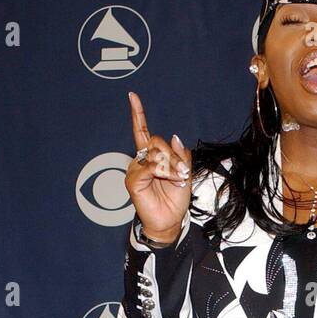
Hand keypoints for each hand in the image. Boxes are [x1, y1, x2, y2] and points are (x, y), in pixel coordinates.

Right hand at [125, 91, 191, 242]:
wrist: (170, 221)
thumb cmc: (174, 200)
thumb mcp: (184, 173)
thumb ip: (181, 155)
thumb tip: (175, 136)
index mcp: (152, 157)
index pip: (142, 132)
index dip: (137, 114)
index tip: (132, 96)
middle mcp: (141, 160)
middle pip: (156, 141)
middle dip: (173, 154)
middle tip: (182, 172)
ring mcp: (136, 170)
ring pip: (156, 153)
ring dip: (171, 165)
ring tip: (177, 179)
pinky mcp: (133, 181)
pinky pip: (149, 167)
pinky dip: (163, 171)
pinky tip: (169, 179)